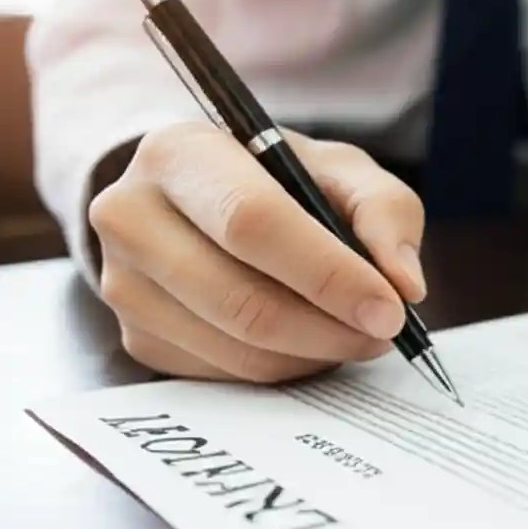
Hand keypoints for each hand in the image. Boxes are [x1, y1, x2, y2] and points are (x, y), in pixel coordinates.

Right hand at [90, 122, 425, 381]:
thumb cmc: (281, 180)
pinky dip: (285, 367)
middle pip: (240, 298)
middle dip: (330, 327)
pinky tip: (310, 339)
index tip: (390, 308)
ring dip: (315, 353)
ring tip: (356, 332)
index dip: (328, 273)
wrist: (206, 204)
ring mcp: (123, 283)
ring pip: (237, 348)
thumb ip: (385, 212)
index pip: (252, 222)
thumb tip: (404, 285)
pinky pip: (226, 374)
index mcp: (178, 154)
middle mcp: (130, 216)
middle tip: (385, 331)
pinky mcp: (138, 337)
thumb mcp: (341, 170)